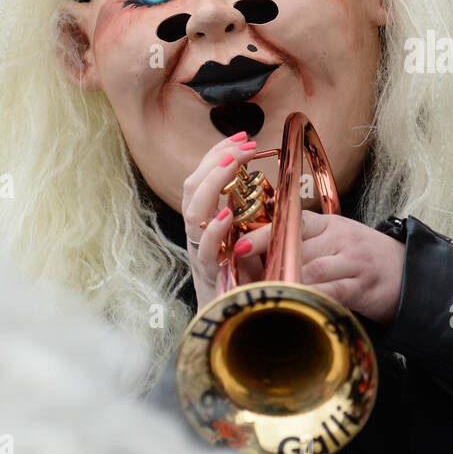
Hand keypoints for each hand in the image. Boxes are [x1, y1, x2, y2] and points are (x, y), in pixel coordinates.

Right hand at [180, 131, 257, 310]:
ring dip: (212, 184)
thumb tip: (260, 179)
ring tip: (233, 164)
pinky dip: (214, 231)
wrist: (234, 318)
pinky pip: (205, 250)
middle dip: (216, 161)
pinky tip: (226, 215)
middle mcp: (198, 232)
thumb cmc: (245, 275)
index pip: (203, 176)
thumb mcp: (249, 235)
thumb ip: (249, 211)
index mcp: (206, 218)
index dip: (219, 153)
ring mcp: (201, 252)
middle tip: (245, 145)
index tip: (243, 135)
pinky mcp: (209, 275)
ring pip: (192, 212)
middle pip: (193, 187)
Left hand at [223, 210, 405, 325]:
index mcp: (331, 225)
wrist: (409, 273)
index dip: (266, 233)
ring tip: (262, 293)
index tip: (240, 245)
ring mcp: (353, 262)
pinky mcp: (363, 286)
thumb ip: (305, 244)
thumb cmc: (363, 259)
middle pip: (299, 248)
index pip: (295, 222)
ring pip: (313, 269)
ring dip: (286, 282)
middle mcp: (342, 239)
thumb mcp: (336, 240)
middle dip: (269, 265)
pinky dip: (311, 297)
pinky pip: (332, 291)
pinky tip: (294, 304)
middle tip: (243, 278)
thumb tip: (259, 257)